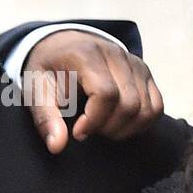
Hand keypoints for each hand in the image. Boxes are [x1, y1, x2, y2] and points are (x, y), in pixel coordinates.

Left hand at [22, 31, 162, 153]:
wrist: (62, 46)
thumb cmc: (48, 70)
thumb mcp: (36, 90)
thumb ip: (46, 118)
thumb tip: (57, 146)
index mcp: (87, 55)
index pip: (106, 93)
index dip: (94, 120)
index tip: (77, 133)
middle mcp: (118, 55)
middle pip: (130, 104)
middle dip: (108, 127)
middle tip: (86, 131)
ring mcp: (136, 63)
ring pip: (147, 108)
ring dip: (125, 128)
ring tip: (100, 128)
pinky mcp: (145, 73)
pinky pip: (156, 106)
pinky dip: (140, 123)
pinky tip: (117, 125)